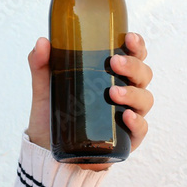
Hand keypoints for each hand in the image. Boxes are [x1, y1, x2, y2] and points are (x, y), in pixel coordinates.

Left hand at [25, 32, 153, 170]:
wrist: (46, 148)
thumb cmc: (53, 113)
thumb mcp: (45, 86)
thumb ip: (41, 64)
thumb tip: (42, 42)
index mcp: (110, 75)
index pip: (133, 56)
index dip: (137, 45)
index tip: (128, 38)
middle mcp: (125, 93)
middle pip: (143, 74)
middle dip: (133, 66)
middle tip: (114, 62)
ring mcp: (127, 116)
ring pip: (145, 99)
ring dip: (133, 92)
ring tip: (113, 92)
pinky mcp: (125, 139)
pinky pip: (141, 129)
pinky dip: (137, 121)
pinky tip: (126, 116)